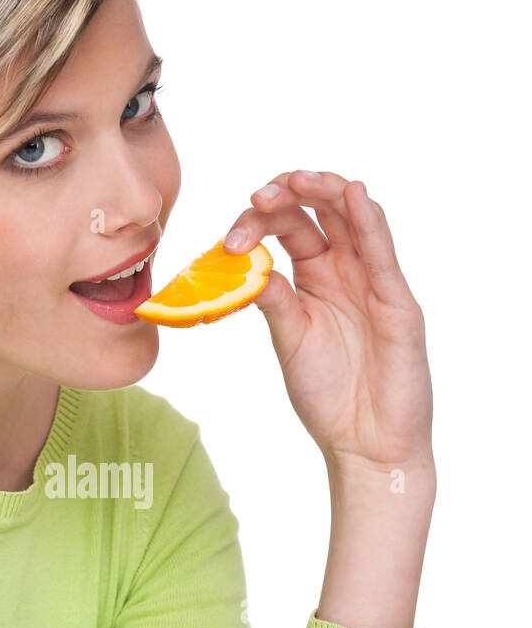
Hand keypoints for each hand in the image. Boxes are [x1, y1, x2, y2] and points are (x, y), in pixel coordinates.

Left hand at [224, 170, 433, 473]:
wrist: (366, 445)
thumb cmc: (329, 397)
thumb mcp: (290, 341)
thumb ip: (273, 301)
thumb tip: (244, 264)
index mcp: (315, 277)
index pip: (289, 227)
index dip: (258, 221)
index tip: (229, 240)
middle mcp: (345, 270)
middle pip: (320, 211)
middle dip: (288, 194)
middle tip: (258, 198)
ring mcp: (373, 281)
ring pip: (354, 217)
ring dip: (325, 190)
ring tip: (295, 182)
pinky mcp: (397, 301)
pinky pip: (383, 251)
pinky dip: (369, 219)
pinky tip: (352, 196)